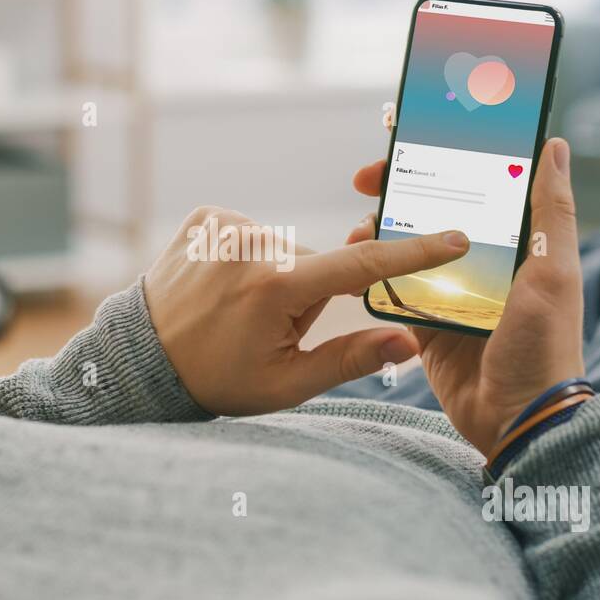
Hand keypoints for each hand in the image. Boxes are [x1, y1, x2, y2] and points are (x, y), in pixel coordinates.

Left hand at [144, 206, 469, 415]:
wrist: (143, 359)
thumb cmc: (218, 378)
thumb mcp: (286, 383)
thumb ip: (351, 359)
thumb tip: (410, 343)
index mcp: (276, 287)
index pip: (363, 266)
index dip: (414, 254)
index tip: (455, 237)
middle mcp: (253, 245)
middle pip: (320, 263)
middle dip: (311, 294)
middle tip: (270, 330)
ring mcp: (226, 225)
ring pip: (288, 249)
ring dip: (280, 276)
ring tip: (239, 310)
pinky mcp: (207, 217)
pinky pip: (255, 234)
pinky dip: (251, 259)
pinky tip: (222, 287)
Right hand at [345, 138, 584, 455]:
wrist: (518, 420)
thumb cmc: (546, 346)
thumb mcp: (554, 272)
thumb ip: (553, 211)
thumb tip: (553, 146)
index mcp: (515, 242)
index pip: (477, 183)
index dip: (444, 155)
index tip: (411, 134)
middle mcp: (482, 260)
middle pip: (433, 208)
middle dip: (397, 186)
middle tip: (366, 177)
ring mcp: (450, 290)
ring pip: (405, 244)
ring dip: (378, 229)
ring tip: (357, 228)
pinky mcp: (426, 322)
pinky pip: (393, 289)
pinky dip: (371, 273)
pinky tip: (353, 261)